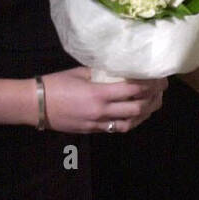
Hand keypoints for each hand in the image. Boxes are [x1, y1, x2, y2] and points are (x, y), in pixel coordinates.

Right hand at [43, 66, 165, 133]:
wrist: (36, 105)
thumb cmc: (56, 84)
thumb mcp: (80, 72)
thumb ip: (101, 72)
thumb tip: (119, 68)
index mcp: (99, 93)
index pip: (133, 90)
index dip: (150, 84)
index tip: (159, 77)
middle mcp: (101, 111)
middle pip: (137, 109)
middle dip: (153, 99)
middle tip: (161, 89)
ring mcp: (97, 124)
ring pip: (130, 123)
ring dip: (145, 113)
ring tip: (154, 103)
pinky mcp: (92, 131)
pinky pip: (117, 128)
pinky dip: (130, 121)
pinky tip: (137, 115)